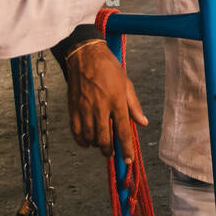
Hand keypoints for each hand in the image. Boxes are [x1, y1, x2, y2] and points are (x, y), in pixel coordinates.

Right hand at [66, 39, 146, 161]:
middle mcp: (100, 107)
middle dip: (109, 151)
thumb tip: (142, 122)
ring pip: (90, 138)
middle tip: (112, 153)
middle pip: (104, 139)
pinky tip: (86, 141)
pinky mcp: (73, 108)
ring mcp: (85, 109)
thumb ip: (134, 105)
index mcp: (116, 101)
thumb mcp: (126, 83)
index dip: (126, 149)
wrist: (85, 55)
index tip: (128, 160)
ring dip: (96, 145)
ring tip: (100, 144)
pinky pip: (76, 131)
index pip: (123, 132)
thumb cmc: (108, 67)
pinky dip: (81, 141)